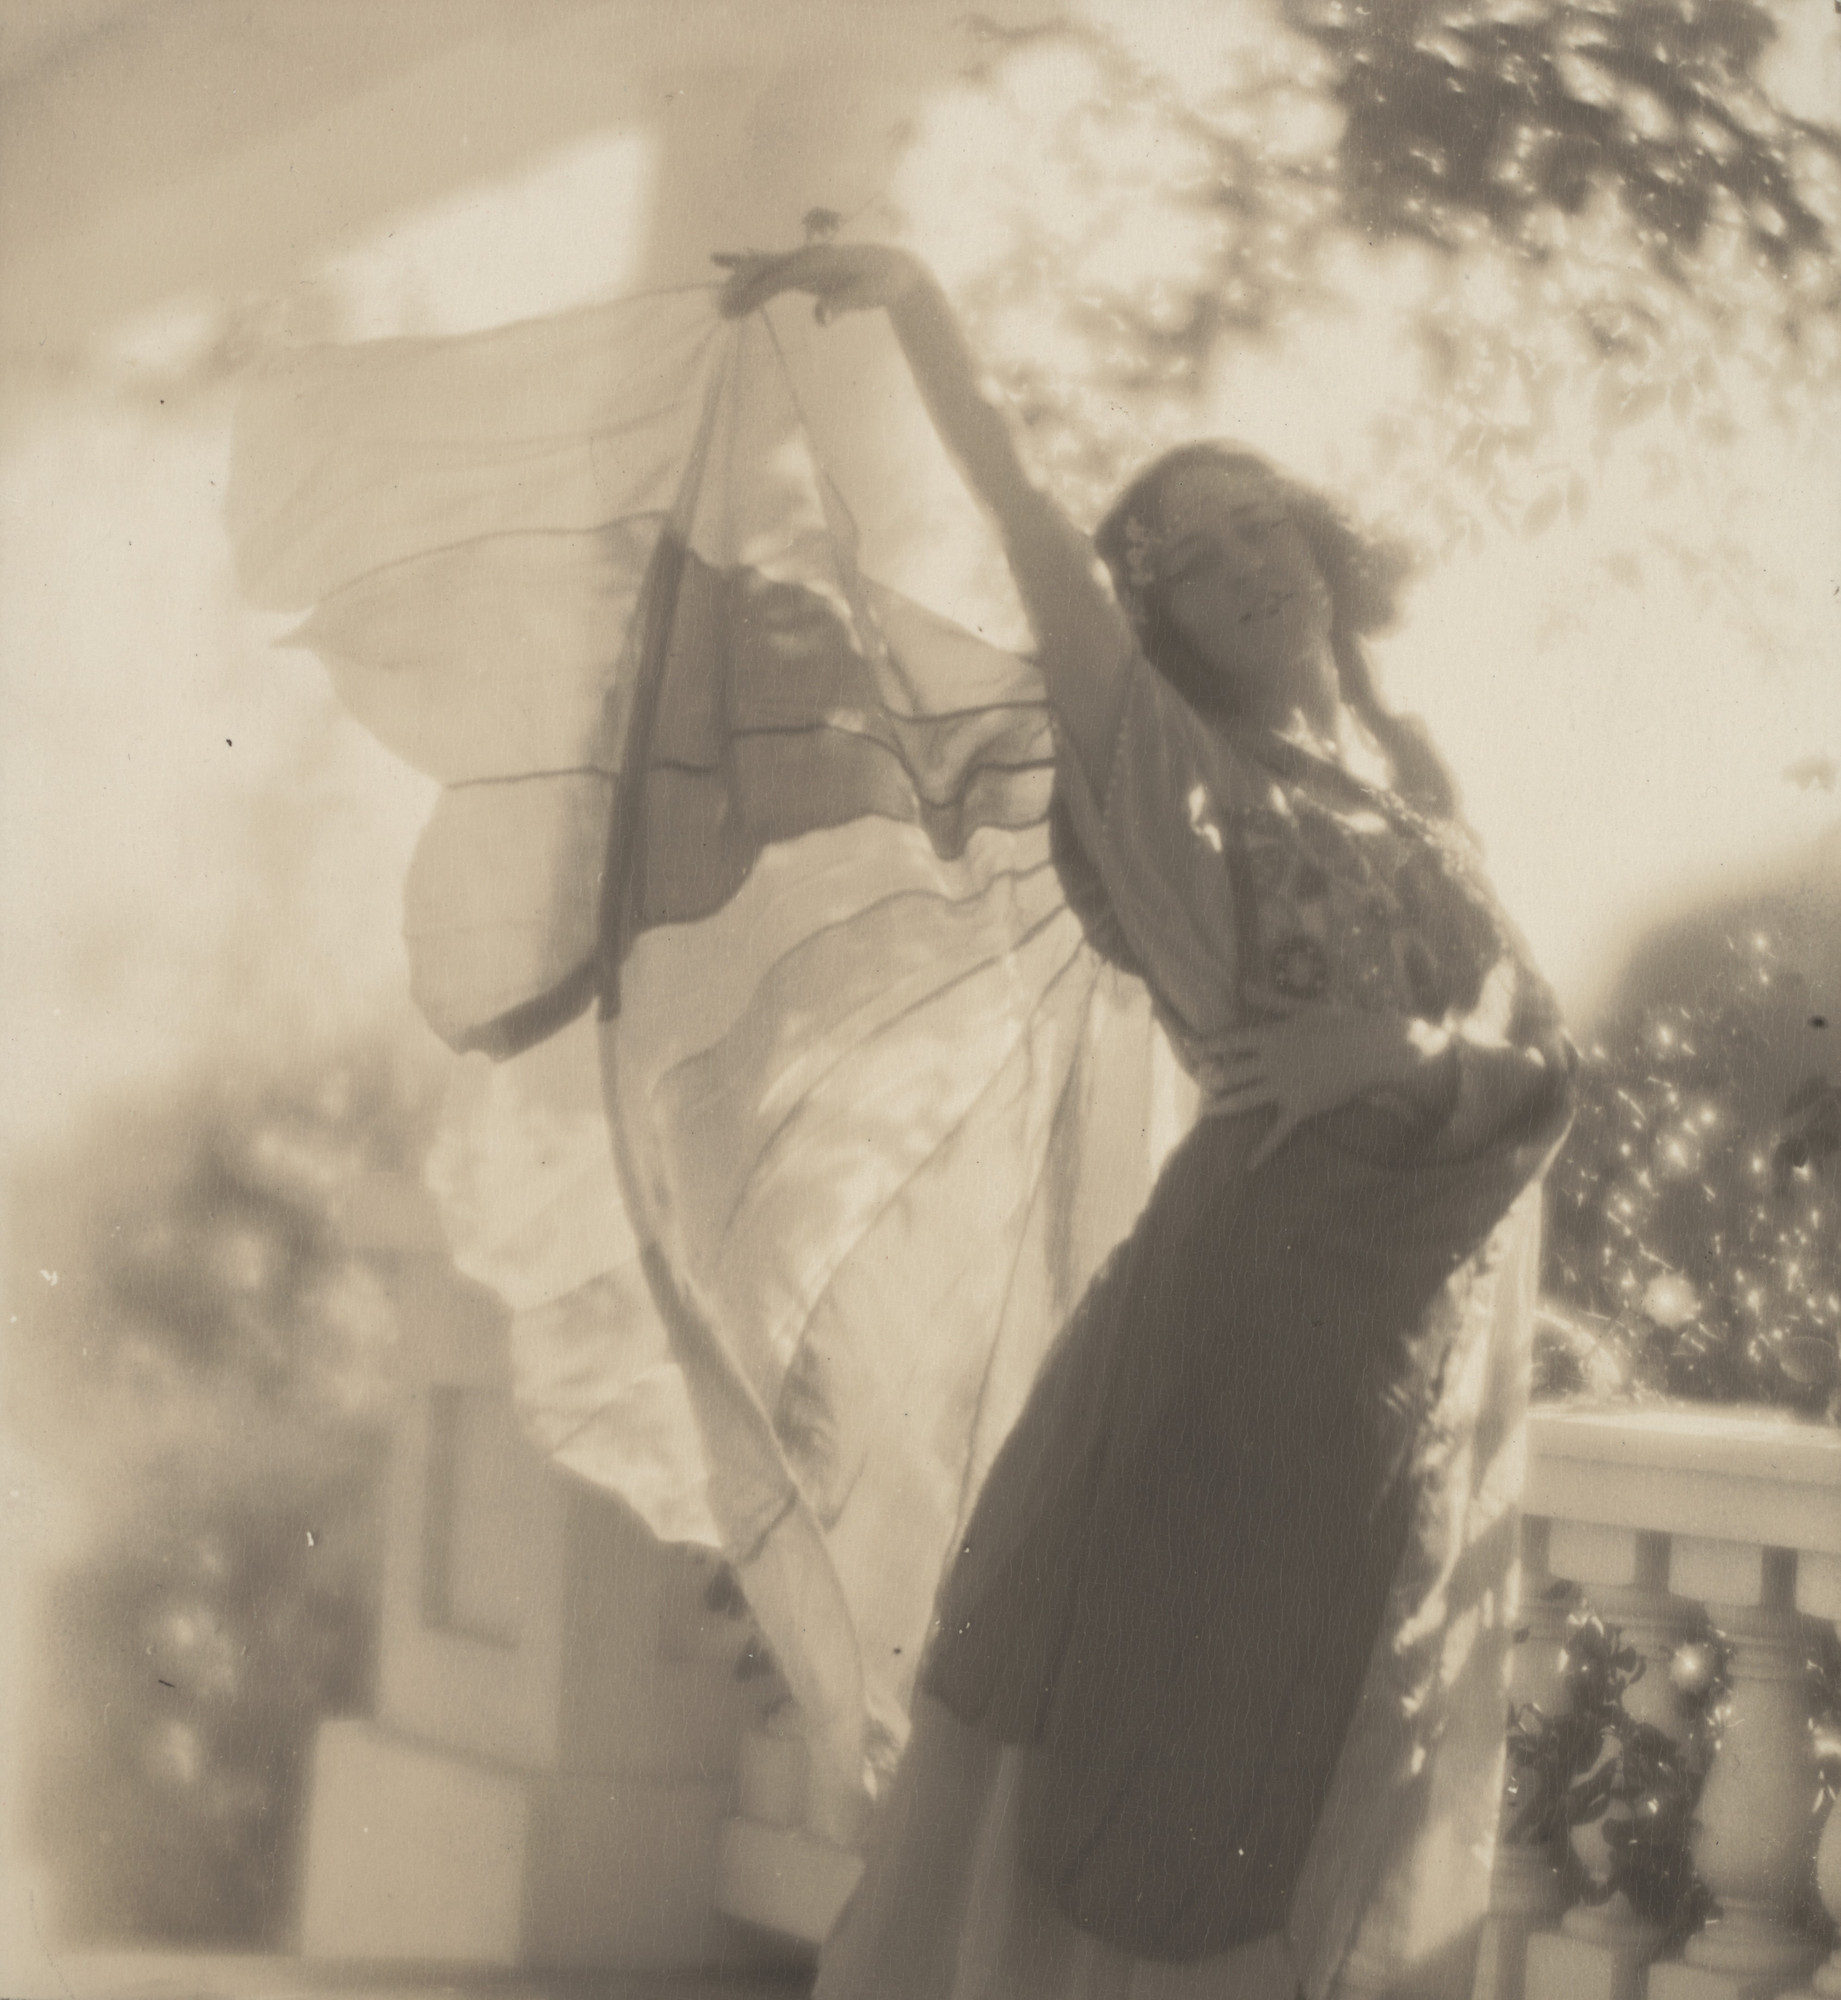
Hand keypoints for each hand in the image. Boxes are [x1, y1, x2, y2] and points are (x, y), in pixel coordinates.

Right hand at [714, 242, 925, 322]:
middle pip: (761, 268)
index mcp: (814, 263)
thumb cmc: (880, 282)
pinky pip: (768, 266)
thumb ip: (842, 303)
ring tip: (720, 305)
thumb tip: (821, 317)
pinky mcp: (800, 268)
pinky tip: (720, 261)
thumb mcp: (866, 295)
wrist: (892, 268)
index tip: (733, 309)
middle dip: (739, 287)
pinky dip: (744, 265)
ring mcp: (800, 260)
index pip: (776, 279)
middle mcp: (803, 256)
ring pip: (760, 266)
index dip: (753, 294)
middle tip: (720, 312)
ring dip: (738, 281)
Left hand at [1206, 1009, 1453, 1168]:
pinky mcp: (1300, 1109)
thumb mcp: (1303, 1007)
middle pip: (1230, 1073)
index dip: (1206, 1045)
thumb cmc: (1341, 1023)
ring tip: (1205, 1111)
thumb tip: (1243, 985)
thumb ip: (1271, 999)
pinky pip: (1278, 1133)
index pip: (1229, 1041)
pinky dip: (1263, 1150)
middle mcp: (1271, 1064)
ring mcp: (1283, 1089)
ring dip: (1223, 1107)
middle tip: (1196, 1081)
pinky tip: (1248, 1166)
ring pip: (1244, 1100)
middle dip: (1210, 1078)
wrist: (1373, 1051)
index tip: (1188, 1047)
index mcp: (1270, 1037)